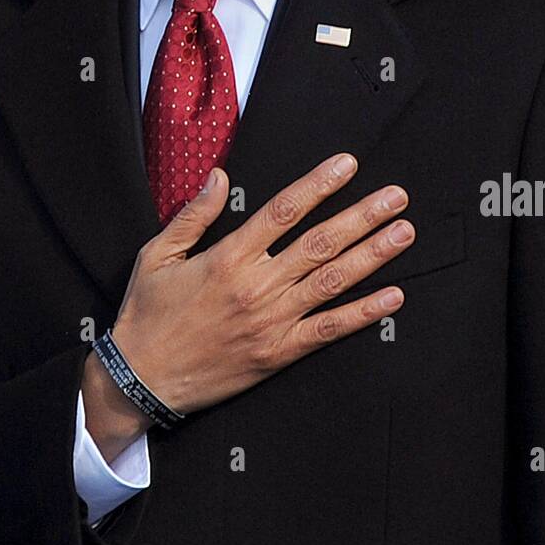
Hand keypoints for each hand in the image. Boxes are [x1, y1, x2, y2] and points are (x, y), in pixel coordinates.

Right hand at [111, 153, 412, 417]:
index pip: (283, 211)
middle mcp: (256, 286)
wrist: (141, 380)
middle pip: (320, 243)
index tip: (348, 165)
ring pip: (331, 282)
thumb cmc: (147, 314)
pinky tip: (392, 298)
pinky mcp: (277, 353)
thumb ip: (193, 215)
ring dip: (372, 256)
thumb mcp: (156, 255)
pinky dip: (362, 314)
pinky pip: (328, 331)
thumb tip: (220, 176)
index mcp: (228, 257)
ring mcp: (270, 322)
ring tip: (403, 233)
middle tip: (397, 197)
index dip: (319, 185)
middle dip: (362, 217)